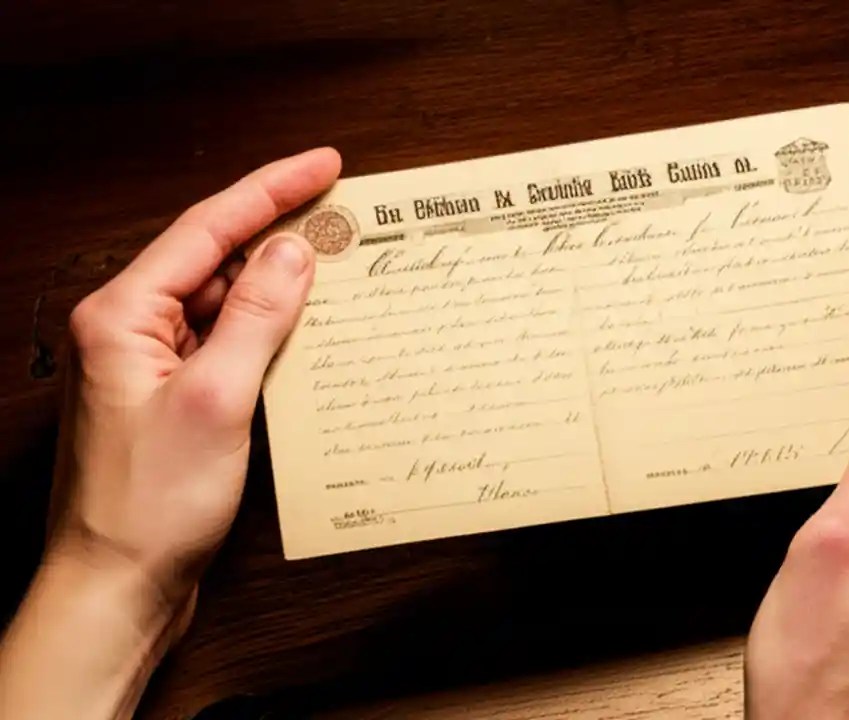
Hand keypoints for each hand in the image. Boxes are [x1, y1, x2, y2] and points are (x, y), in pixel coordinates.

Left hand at [1, 148, 340, 719]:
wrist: (115, 588)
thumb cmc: (148, 503)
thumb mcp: (215, 398)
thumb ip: (255, 316)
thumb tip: (293, 250)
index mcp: (124, 315)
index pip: (207, 226)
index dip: (271, 189)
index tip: (326, 165)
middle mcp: (132, 330)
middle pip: (216, 259)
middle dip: (282, 233)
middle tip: (347, 214)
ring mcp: (152, 367)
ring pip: (225, 304)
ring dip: (280, 288)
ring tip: (343, 270)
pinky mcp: (175, 401)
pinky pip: (228, 346)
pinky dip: (270, 335)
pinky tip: (310, 336)